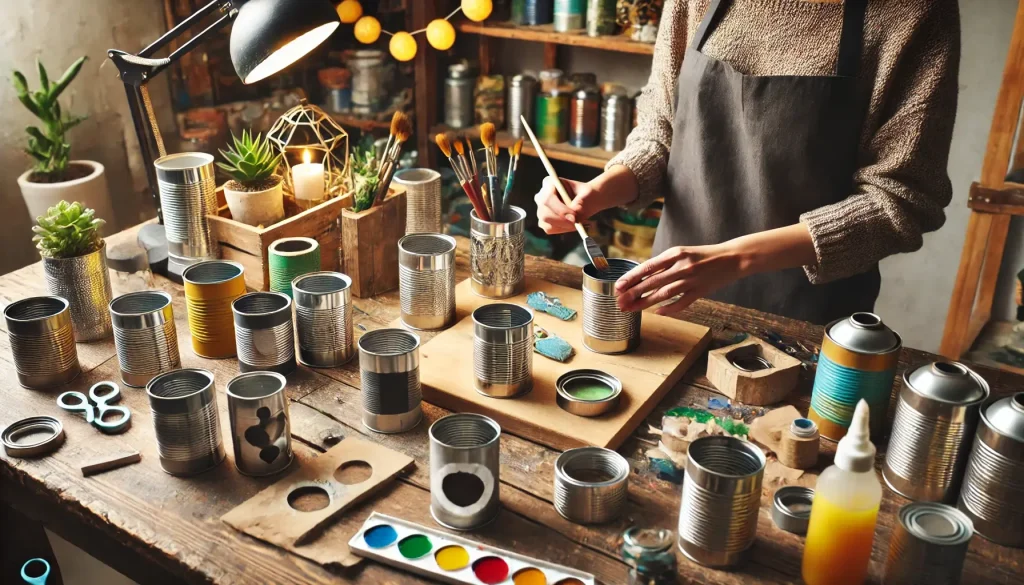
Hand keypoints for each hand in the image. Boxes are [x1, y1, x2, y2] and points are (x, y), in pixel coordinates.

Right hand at [534, 177, 602, 234]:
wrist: (586, 201)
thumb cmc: (586, 194)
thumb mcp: (588, 193)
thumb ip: (582, 200)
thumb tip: (575, 209)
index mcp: (549, 183)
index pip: (548, 198)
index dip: (560, 210)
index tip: (574, 217)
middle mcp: (541, 196)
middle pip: (544, 213)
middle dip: (561, 220)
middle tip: (576, 223)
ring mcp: (540, 210)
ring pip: (546, 223)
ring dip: (564, 226)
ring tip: (578, 222)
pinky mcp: (543, 221)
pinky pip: (549, 229)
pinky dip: (563, 229)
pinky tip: (573, 225)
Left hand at [614, 243, 748, 314]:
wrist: (732, 258)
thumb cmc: (704, 255)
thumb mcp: (682, 252)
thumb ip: (664, 264)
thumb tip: (642, 277)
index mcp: (675, 253)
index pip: (648, 267)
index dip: (631, 278)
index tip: (618, 286)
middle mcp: (682, 266)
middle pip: (652, 282)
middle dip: (633, 293)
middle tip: (619, 302)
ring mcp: (692, 280)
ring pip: (663, 294)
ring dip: (645, 302)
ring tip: (631, 309)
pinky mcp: (701, 291)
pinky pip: (681, 303)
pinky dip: (668, 309)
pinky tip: (657, 312)